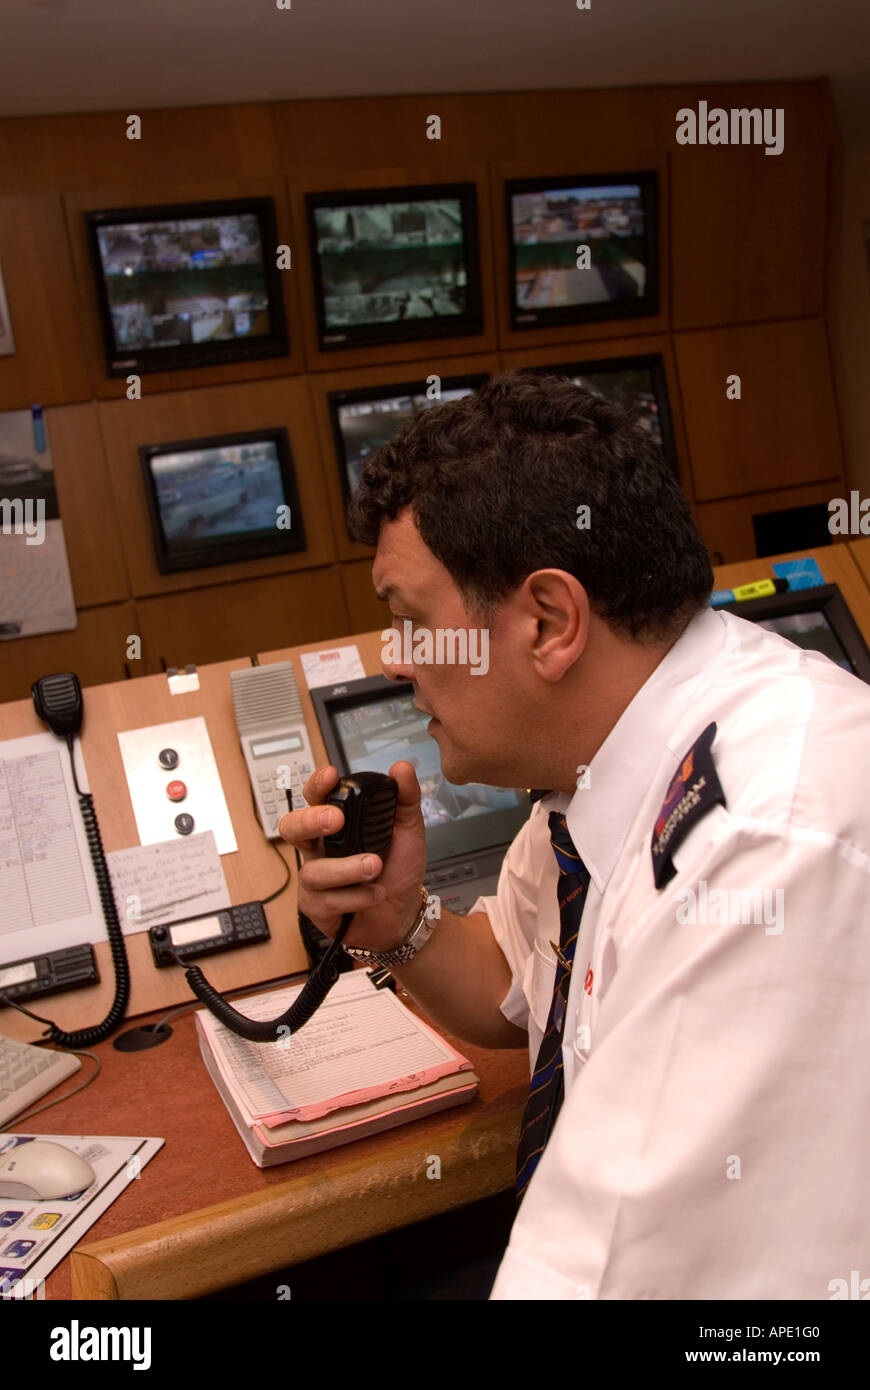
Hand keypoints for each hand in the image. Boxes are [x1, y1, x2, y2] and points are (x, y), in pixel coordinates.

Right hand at [277, 760, 427, 953]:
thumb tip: (402, 768)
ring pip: (313, 870)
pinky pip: (326, 900)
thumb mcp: (409, 831)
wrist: (404, 914)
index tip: (331, 776)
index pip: (317, 797)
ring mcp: (315, 877)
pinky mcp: (316, 906)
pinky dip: (355, 897)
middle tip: (336, 820)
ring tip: (375, 866)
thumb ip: (406, 799)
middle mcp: (320, 848)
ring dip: (347, 868)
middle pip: (292, 827)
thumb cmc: (399, 870)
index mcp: (337, 824)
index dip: (317, 785)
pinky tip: (374, 894)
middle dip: (310, 820)